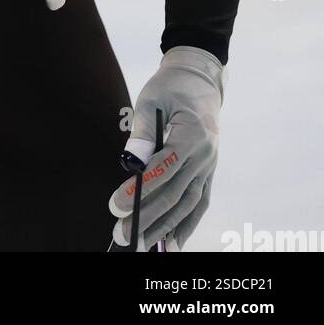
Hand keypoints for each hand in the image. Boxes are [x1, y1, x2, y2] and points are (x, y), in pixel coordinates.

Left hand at [109, 46, 223, 250]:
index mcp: (193, 135)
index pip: (163, 169)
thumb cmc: (171, 86)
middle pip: (175, 194)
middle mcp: (205, 156)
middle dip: (147, 217)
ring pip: (188, 204)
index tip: (114, 205)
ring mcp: (209, 166)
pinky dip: (187, 224)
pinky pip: (199, 202)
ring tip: (142, 245)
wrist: (200, 80)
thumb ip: (142, 132)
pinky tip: (172, 243)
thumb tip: (130, 162)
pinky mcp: (207, 172)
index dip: (139, 190)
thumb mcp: (151, 99)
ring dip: (164, 227)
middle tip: (122, 234)